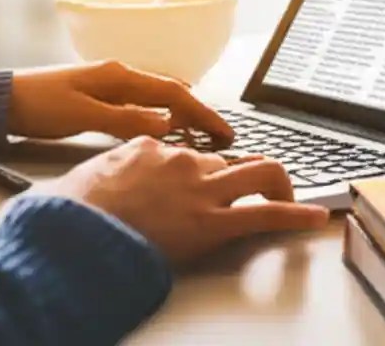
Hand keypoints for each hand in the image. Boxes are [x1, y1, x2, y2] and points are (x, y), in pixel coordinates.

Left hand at [9, 60, 232, 144]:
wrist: (2, 101)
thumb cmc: (37, 106)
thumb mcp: (83, 115)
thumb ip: (125, 119)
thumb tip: (168, 123)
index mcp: (119, 76)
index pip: (174, 93)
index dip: (202, 113)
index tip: (224, 134)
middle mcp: (119, 75)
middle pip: (171, 92)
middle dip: (199, 113)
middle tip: (221, 138)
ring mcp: (110, 85)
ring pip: (158, 98)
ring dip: (181, 115)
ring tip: (199, 138)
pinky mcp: (99, 97)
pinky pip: (142, 105)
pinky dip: (161, 117)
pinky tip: (163, 131)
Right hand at [32, 136, 329, 263]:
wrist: (70, 235)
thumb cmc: (69, 214)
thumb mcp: (83, 180)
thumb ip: (105, 175)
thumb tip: (93, 183)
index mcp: (149, 149)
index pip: (190, 150)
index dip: (201, 168)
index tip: (205, 179)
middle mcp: (181, 160)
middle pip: (230, 159)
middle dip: (247, 175)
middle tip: (257, 190)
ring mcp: (199, 188)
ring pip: (261, 172)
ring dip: (283, 184)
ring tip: (294, 198)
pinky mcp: (213, 222)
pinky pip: (266, 215)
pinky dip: (296, 215)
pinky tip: (315, 218)